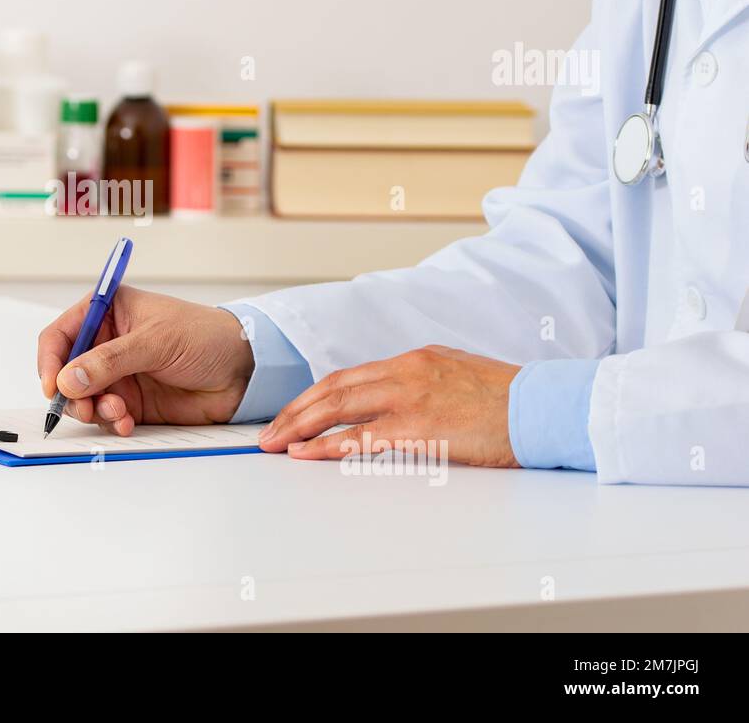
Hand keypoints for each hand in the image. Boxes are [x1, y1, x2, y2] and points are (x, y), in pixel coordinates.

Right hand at [37, 286, 254, 435]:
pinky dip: (111, 422)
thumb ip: (109, 360)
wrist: (244, 371)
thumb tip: (69, 378)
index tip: (53, 385)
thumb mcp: (156, 340)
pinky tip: (127, 421)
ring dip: (94, 409)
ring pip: (83, 399)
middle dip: (71, 393)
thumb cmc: (206, 336)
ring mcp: (118, 375)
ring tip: (119, 412)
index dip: (51, 360)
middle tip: (86, 407)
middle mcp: (108, 343)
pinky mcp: (131, 402)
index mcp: (108, 312)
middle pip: (66, 372)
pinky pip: (105, 416)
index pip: (62, 335)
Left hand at [258, 345, 520, 467]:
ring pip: (338, 407)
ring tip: (275, 443)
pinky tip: (306, 454)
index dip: (315, 396)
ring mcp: (411, 397)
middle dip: (296, 411)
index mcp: (414, 359)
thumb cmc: (508, 399)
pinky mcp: (420, 427)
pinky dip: (327, 445)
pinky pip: (361, 438)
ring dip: (300, 426)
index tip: (294, 412)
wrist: (544, 407)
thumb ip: (422, 381)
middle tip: (269, 431)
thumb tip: (392, 396)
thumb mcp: (457, 374)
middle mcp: (406, 371)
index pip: (349, 376)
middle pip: (333, 388)